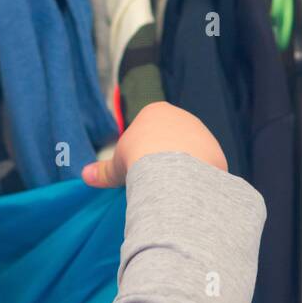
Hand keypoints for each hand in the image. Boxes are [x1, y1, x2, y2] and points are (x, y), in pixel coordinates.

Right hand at [81, 102, 227, 188]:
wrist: (173, 170)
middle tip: (154, 179)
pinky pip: (204, 167)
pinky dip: (196, 178)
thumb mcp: (117, 165)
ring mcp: (202, 133)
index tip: (137, 166)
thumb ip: (104, 170)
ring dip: (182, 168)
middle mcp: (182, 117)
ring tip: (170, 188)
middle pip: (172, 138)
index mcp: (156, 111)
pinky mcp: (216, 152)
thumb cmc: (139, 159)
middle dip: (164, 157)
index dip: (142, 148)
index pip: (149, 127)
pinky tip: (187, 191)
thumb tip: (85, 175)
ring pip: (190, 152)